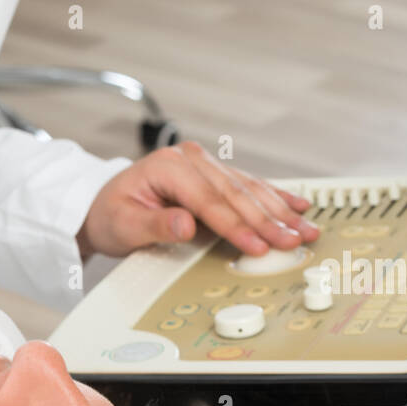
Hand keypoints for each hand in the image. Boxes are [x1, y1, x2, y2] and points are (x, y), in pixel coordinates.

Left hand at [77, 141, 319, 258]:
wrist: (101, 206)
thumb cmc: (110, 215)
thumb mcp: (124, 224)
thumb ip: (155, 224)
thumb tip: (186, 225)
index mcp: (168, 166)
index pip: (209, 200)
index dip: (236, 225)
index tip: (256, 245)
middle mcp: (190, 160)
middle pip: (236, 193)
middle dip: (268, 220)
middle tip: (293, 240)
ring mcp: (204, 165)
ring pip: (249, 188)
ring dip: (279, 210)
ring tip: (305, 228)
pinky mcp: (213, 175)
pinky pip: (249, 186)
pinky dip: (275, 198)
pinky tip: (297, 205)